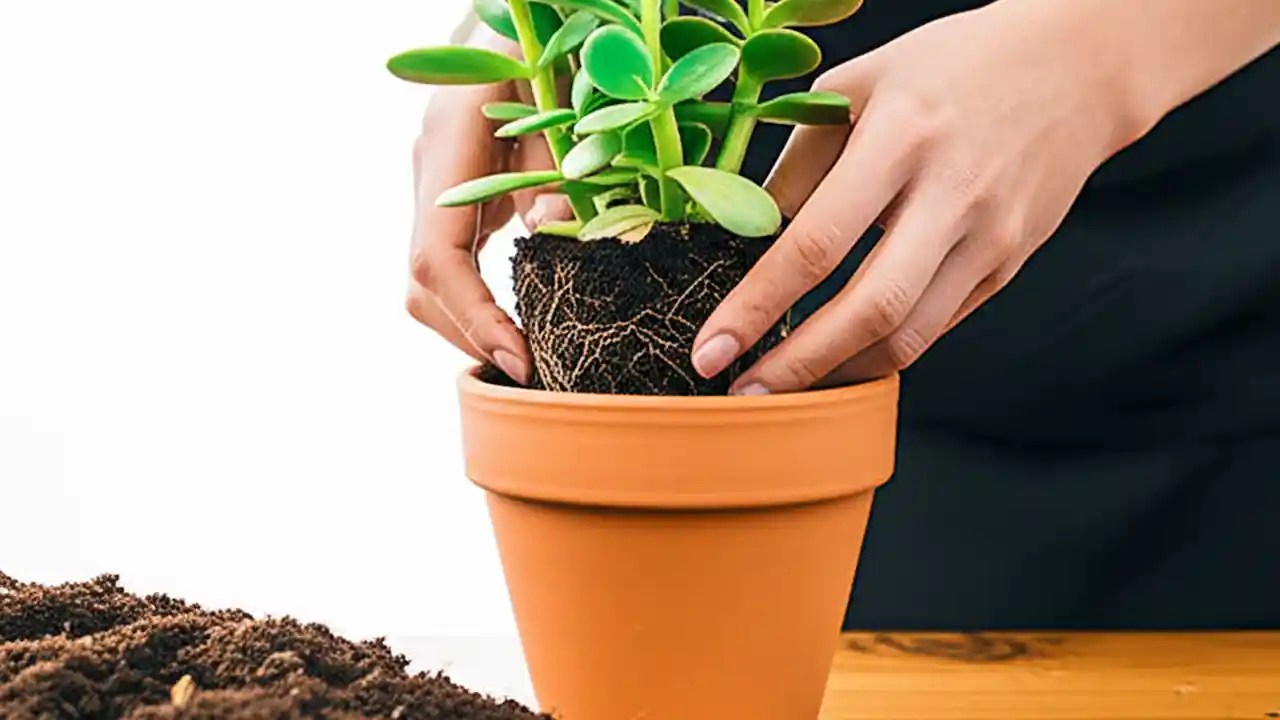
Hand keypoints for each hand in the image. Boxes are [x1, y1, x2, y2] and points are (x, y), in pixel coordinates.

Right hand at [405, 27, 571, 384]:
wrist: (505, 18)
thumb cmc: (539, 44)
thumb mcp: (555, 90)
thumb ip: (550, 163)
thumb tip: (545, 235)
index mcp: (446, 148)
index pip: (436, 257)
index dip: (471, 315)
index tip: (516, 358)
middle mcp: (428, 173)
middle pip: (422, 283)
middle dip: (469, 336)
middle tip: (531, 374)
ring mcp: (434, 187)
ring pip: (429, 281)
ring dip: (470, 326)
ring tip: (525, 359)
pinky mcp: (452, 196)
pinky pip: (449, 264)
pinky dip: (477, 302)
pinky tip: (518, 321)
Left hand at [691, 1, 1145, 393]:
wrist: (1078, 66)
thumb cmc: (952, 67)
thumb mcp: (861, 84)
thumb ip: (800, 161)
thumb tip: (745, 239)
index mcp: (902, 138)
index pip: (814, 244)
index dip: (755, 307)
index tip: (709, 349)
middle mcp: (952, 194)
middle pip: (868, 309)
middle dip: (795, 365)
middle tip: (742, 390)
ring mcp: (989, 238)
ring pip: (908, 337)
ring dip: (837, 373)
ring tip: (784, 386)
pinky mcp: (1007, 265)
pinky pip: (935, 328)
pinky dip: (881, 353)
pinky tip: (840, 358)